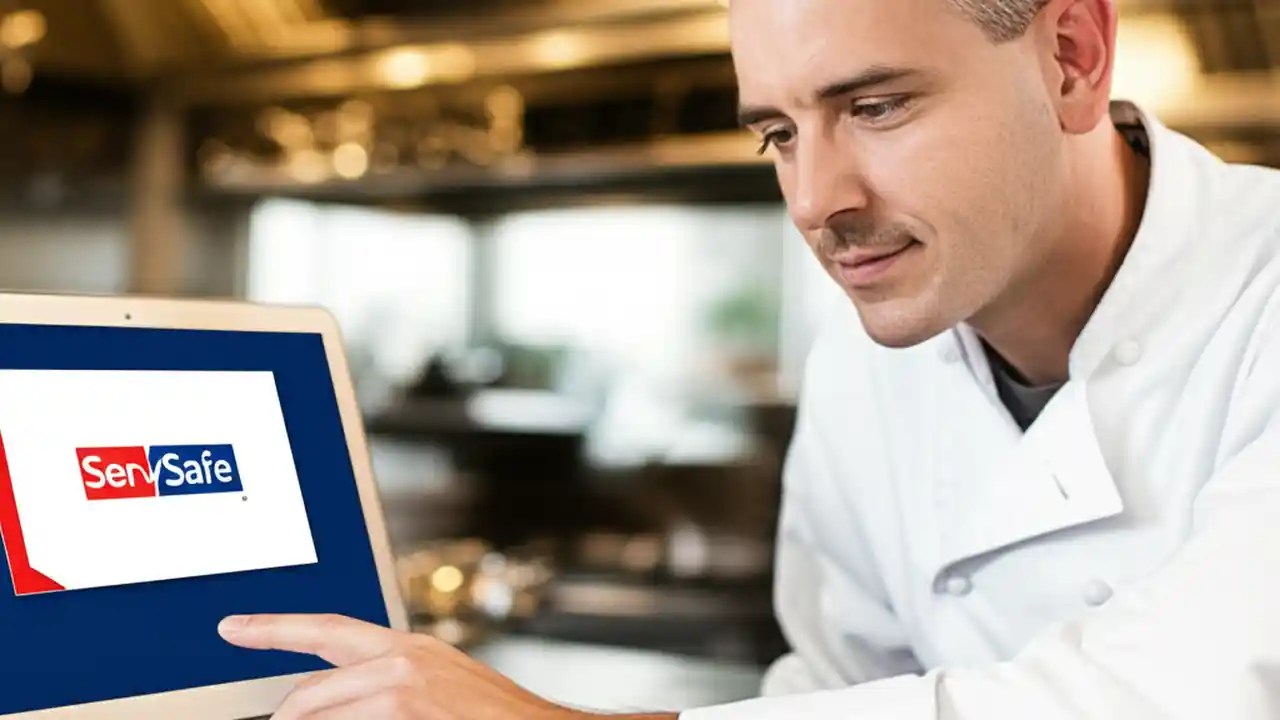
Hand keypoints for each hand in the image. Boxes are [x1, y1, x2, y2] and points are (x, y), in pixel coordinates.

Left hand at [218, 613, 675, 719]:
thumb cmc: (494, 717)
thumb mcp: (436, 686)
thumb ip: (385, 684)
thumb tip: (333, 701)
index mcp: (407, 647)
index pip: (326, 629)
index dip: (274, 628)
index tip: (233, 626)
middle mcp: (400, 660)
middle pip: (307, 693)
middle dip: (285, 719)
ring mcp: (401, 690)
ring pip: (316, 715)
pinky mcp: (403, 712)